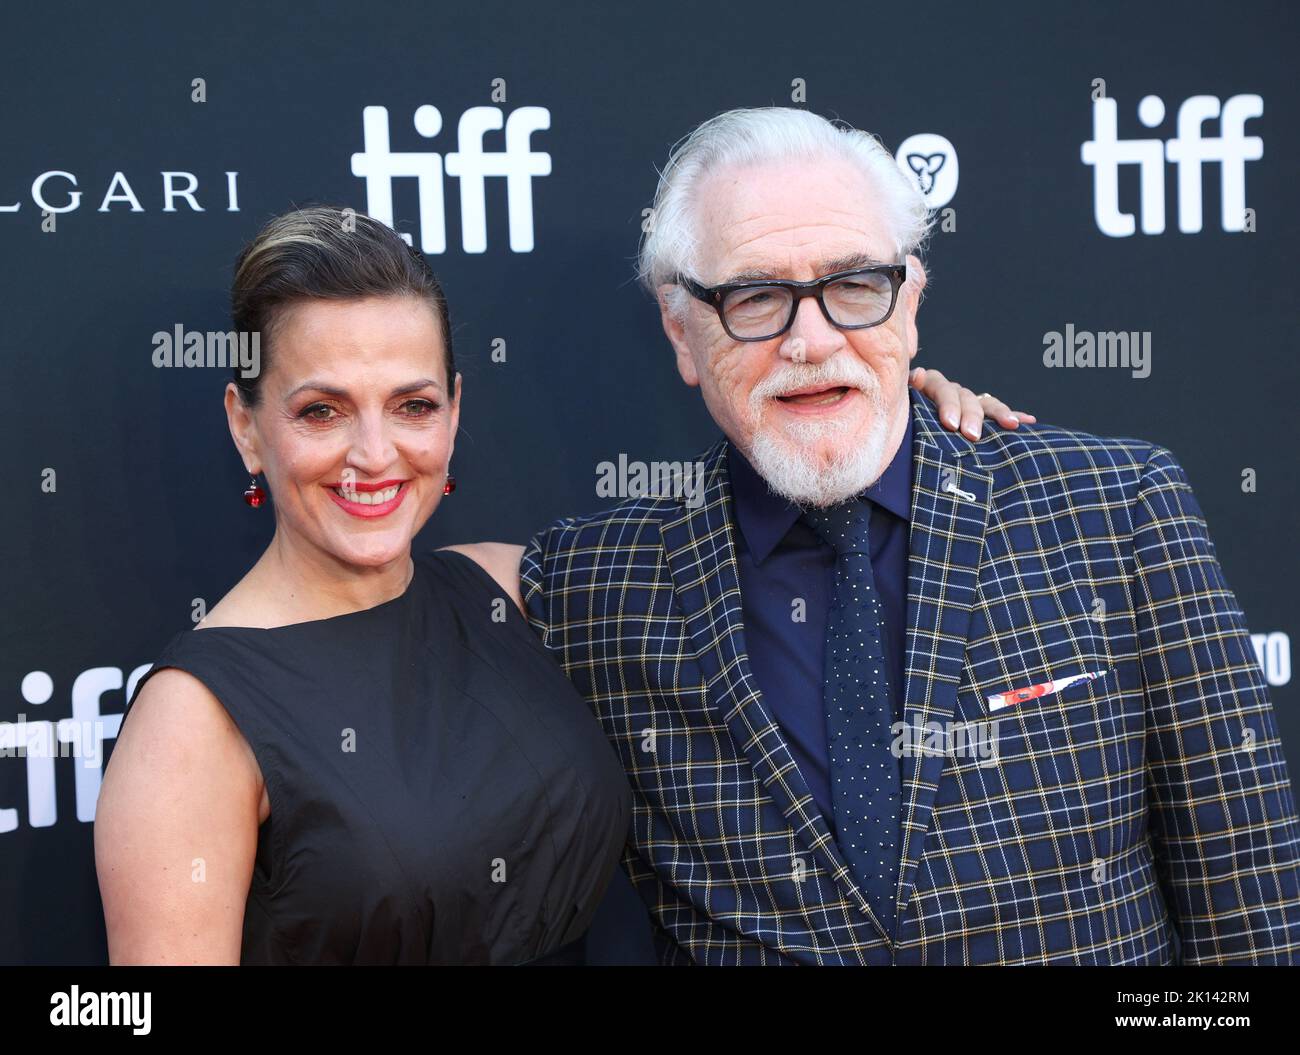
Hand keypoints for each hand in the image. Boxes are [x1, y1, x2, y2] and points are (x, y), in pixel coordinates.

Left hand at [909, 367, 1036, 440]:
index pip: (941, 388)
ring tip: (1011, 424)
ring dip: (998, 413)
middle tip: (972, 435)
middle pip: (964, 397)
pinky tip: (1029, 421)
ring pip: (983, 403)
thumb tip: (918, 375)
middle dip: (971, 416)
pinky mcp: (978, 413)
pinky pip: (997, 412)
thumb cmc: (897, 425)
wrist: (900, 439)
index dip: (948, 404)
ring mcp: (964, 401)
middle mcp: (948, 390)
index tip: (951, 425)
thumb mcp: (898, 411)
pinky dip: (1012, 415)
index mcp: (927, 386)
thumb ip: (907, 396)